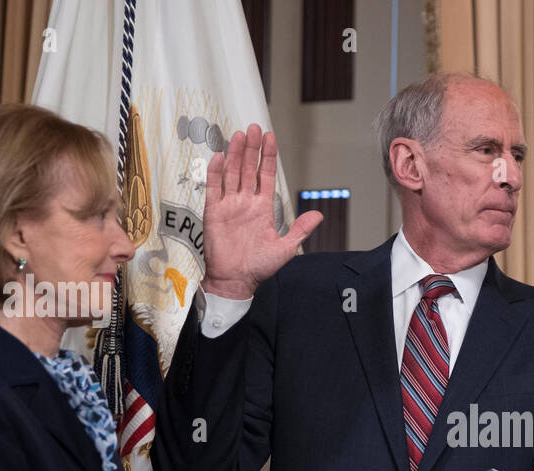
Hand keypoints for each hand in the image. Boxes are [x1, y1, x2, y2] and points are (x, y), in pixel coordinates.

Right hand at [202, 124, 322, 299]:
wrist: (236, 280)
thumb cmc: (259, 266)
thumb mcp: (286, 248)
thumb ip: (300, 230)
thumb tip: (319, 215)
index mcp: (263, 208)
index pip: (266, 176)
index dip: (268, 157)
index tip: (270, 138)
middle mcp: (246, 202)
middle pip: (248, 168)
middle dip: (251, 148)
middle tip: (254, 128)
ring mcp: (229, 205)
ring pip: (232, 173)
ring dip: (235, 154)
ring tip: (239, 135)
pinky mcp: (214, 212)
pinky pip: (214, 188)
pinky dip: (215, 172)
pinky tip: (219, 157)